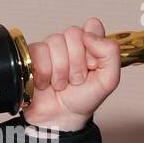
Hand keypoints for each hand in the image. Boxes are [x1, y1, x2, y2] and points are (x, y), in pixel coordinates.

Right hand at [23, 17, 120, 131]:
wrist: (60, 117)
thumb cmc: (84, 99)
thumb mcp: (108, 80)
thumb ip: (110, 54)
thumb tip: (90, 33)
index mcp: (91, 45)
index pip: (93, 26)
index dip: (93, 45)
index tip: (93, 64)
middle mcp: (71, 43)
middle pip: (73, 33)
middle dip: (77, 63)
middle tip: (77, 79)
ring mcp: (51, 47)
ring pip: (56, 42)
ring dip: (61, 71)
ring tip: (61, 84)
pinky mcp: (33, 54)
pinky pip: (39, 51)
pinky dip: (44, 73)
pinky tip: (46, 82)